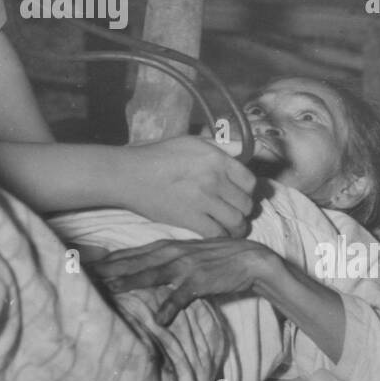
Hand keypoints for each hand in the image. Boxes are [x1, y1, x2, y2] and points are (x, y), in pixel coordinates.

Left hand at [96, 237, 284, 325]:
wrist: (248, 259)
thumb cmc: (213, 259)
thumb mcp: (183, 255)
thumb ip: (160, 262)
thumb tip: (135, 270)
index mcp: (164, 248)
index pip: (128, 254)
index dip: (105, 260)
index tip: (82, 264)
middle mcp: (170, 254)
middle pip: (132, 262)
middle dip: (108, 269)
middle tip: (83, 275)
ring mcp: (184, 267)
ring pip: (151, 275)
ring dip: (130, 281)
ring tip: (110, 289)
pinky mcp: (200, 281)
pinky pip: (182, 295)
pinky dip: (170, 306)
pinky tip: (159, 318)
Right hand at [117, 136, 256, 237]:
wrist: (130, 175)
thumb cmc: (157, 156)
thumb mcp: (191, 143)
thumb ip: (219, 147)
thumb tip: (242, 150)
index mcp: (216, 158)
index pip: (249, 181)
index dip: (248, 191)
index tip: (241, 196)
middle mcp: (215, 178)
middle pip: (245, 203)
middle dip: (243, 211)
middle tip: (235, 213)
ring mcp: (204, 200)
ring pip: (236, 221)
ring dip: (237, 228)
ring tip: (232, 229)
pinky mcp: (191, 219)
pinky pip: (217, 233)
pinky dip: (221, 237)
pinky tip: (218, 236)